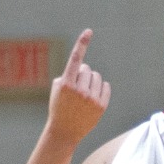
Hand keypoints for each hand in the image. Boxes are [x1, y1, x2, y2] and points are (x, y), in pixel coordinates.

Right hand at [47, 30, 110, 145]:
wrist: (64, 132)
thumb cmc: (59, 107)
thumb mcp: (57, 89)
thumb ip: (69, 74)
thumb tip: (84, 67)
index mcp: (66, 83)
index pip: (75, 59)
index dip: (82, 43)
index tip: (89, 31)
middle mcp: (79, 90)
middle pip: (87, 68)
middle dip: (82, 74)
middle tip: (76, 88)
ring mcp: (91, 99)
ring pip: (97, 77)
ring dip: (91, 81)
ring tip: (84, 94)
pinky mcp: (101, 106)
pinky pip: (105, 86)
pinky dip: (101, 88)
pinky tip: (93, 97)